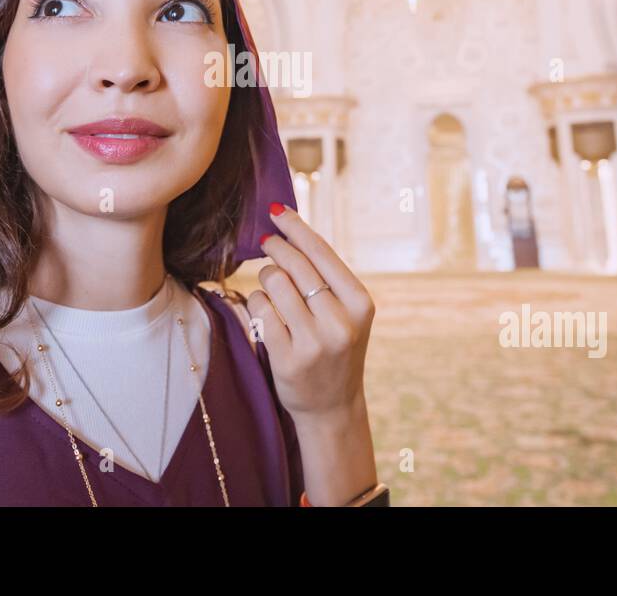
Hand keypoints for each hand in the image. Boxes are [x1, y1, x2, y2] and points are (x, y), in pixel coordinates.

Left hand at [248, 202, 375, 421]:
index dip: (295, 227)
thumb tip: (289, 228)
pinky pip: (259, 310)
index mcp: (360, 303)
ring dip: (266, 277)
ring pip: (274, 283)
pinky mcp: (287, 359)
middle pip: (295, 264)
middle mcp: (340, 322)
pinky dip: (256, 302)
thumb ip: (325, 276)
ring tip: (272, 285)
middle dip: (275, 247)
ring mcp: (313, 342)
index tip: (275, 210)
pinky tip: (264, 308)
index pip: (322, 252)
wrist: (332, 406)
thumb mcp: (346, 312)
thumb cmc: (335, 347)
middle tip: (267, 242)